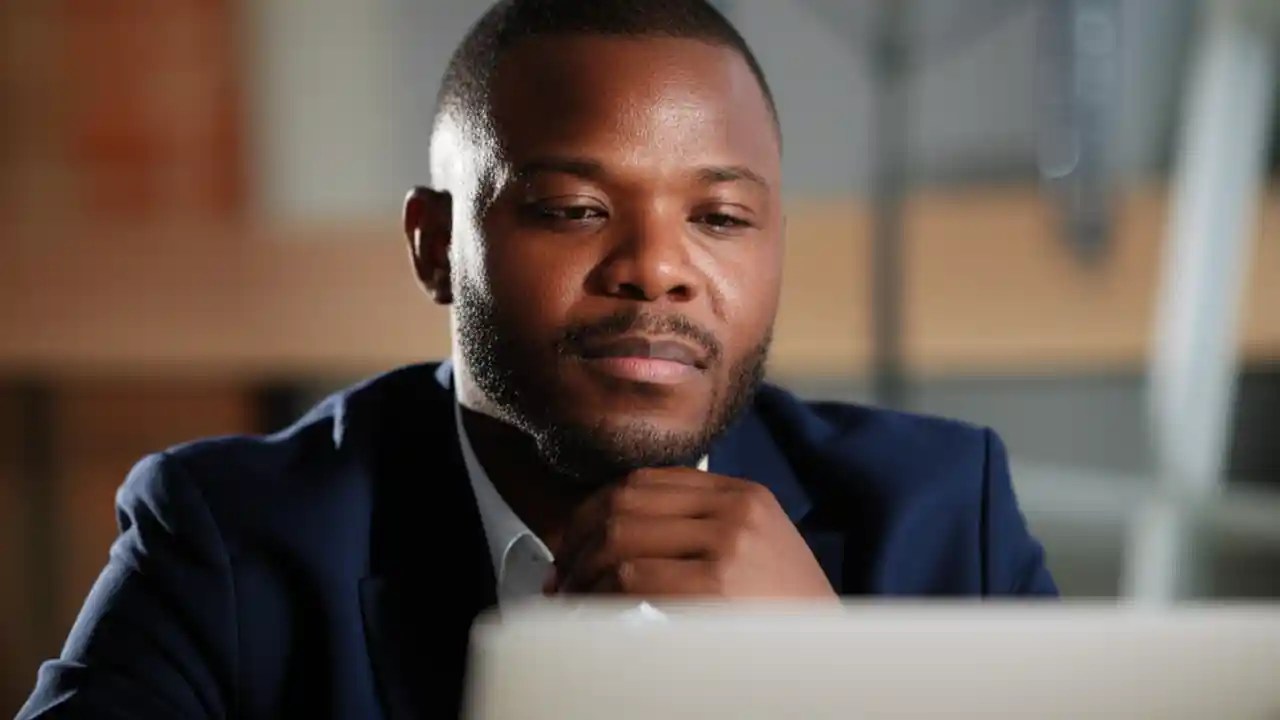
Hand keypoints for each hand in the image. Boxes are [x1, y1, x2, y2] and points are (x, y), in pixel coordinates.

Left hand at [549, 467, 836, 600]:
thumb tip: (609, 534)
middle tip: (563, 575)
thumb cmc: (785, 616)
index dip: (594, 509)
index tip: (573, 541)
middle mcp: (736, 510)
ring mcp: (728, 544)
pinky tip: (596, 613)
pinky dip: (601, 595)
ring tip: (574, 598)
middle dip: (578, 540)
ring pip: (620, 537)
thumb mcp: (755, 550)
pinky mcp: (716, 584)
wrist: (834, 659)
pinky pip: (632, 577)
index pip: (645, 481)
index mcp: (744, 495)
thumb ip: (698, 529)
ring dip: (582, 571)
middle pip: (625, 502)